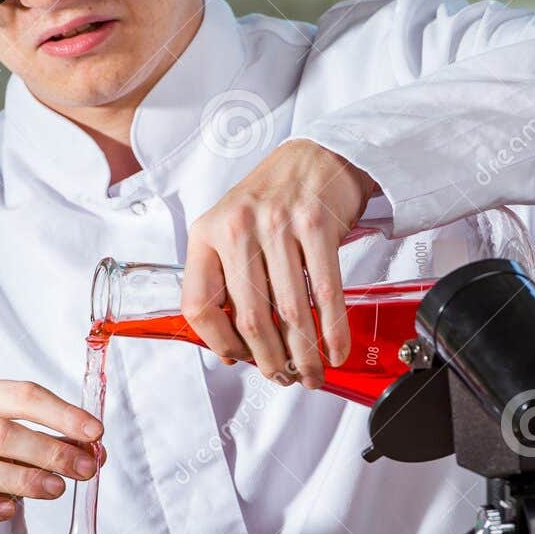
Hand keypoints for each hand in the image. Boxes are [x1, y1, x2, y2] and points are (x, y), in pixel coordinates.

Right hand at [0, 379, 102, 533]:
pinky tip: (9, 511)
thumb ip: (57, 445)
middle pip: (0, 430)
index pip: (20, 395)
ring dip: (23, 478)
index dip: (61, 413)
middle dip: (49, 450)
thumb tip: (95, 452)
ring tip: (57, 490)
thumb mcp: (23, 449)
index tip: (95, 432)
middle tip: (84, 469)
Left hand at [182, 139, 373, 388]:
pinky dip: (333, 330)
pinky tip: (335, 350)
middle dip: (270, 360)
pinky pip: (325, 292)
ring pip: (290, 310)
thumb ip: (226, 279)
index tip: (236, 358)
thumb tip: (233, 346)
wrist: (316, 155)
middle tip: (283, 378)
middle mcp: (237, 228)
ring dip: (304, 353)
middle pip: (250, 316)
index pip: (199, 304)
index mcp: (207, 234)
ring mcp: (277, 225)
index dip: (217, 342)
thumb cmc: (272, 199)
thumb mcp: (231, 230)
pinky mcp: (316, 224)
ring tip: (311, 374)